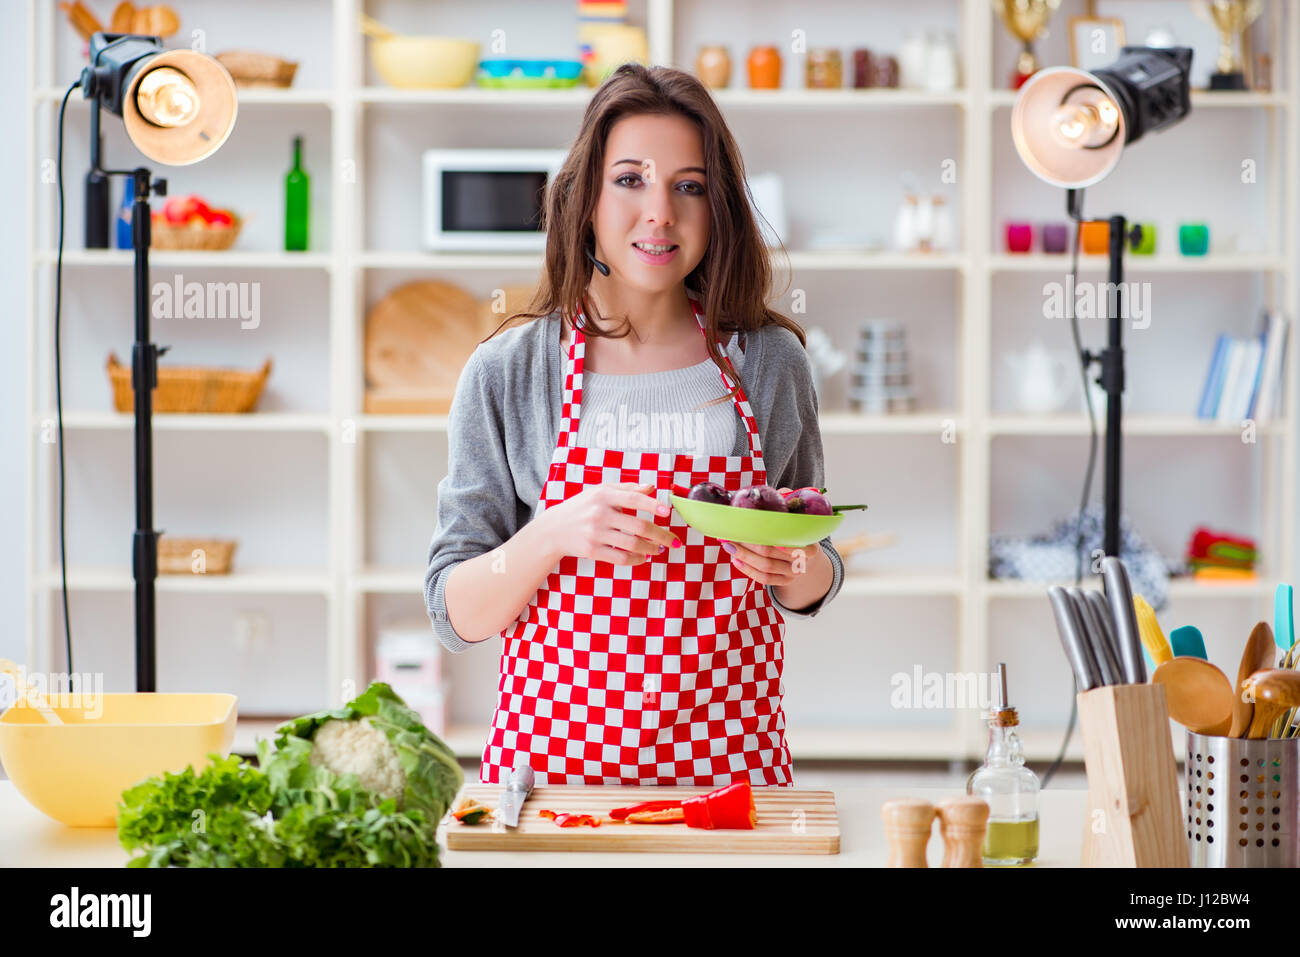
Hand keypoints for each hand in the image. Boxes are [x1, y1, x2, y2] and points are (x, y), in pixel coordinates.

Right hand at [539, 482, 677, 565]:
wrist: (553, 528)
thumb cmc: (581, 507)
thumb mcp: (600, 491)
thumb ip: (627, 489)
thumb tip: (652, 488)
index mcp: (603, 495)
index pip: (634, 499)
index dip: (653, 505)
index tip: (668, 511)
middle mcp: (600, 514)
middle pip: (639, 526)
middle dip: (661, 535)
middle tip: (674, 540)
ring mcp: (595, 534)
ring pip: (632, 545)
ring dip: (651, 549)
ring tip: (659, 549)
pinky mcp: (592, 551)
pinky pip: (620, 558)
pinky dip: (636, 559)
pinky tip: (643, 557)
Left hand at [720, 487, 810, 585]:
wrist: (806, 557)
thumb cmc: (797, 533)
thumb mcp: (799, 519)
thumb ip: (790, 505)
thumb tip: (780, 492)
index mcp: (811, 545)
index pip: (798, 546)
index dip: (782, 542)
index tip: (764, 532)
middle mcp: (803, 562)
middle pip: (771, 554)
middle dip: (749, 543)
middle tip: (731, 533)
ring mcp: (793, 574)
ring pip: (765, 567)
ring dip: (743, 555)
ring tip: (728, 544)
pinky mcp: (783, 582)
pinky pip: (763, 579)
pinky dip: (747, 569)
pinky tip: (735, 559)